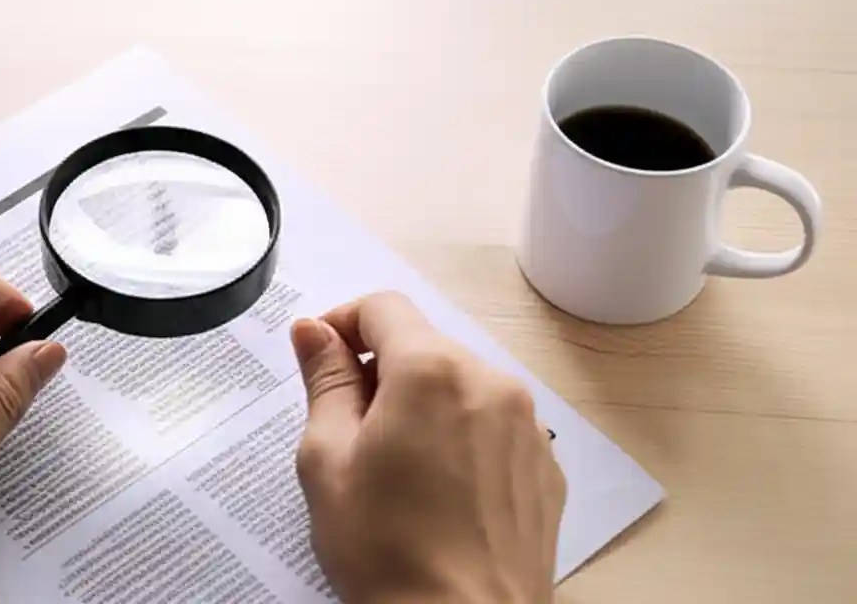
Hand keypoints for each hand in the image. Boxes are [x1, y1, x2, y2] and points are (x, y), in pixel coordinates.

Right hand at [291, 292, 565, 603]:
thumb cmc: (386, 552)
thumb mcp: (328, 459)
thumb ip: (325, 381)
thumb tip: (314, 331)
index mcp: (431, 371)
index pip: (383, 307)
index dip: (343, 324)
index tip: (321, 360)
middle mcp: (490, 383)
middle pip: (424, 345)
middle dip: (381, 371)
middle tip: (347, 431)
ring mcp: (527, 426)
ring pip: (460, 386)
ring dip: (422, 405)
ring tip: (394, 470)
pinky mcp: (545, 466)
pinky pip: (493, 427)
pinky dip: (461, 438)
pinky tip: (437, 492)